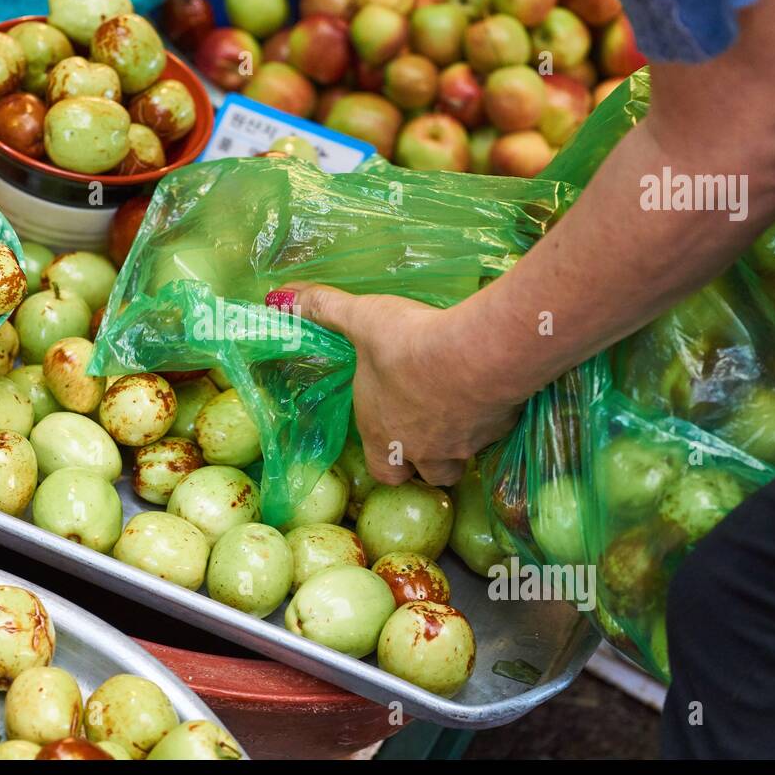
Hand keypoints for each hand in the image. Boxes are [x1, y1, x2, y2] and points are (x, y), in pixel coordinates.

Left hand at [281, 283, 527, 487]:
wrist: (477, 353)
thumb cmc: (409, 343)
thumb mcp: (360, 319)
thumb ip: (322, 309)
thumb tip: (276, 298)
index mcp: (384, 435)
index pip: (382, 472)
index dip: (384, 460)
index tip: (390, 437)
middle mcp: (422, 450)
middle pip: (426, 476)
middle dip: (425, 461)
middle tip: (428, 430)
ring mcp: (463, 445)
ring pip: (461, 461)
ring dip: (457, 444)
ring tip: (460, 412)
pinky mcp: (498, 429)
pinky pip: (493, 434)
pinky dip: (490, 418)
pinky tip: (490, 390)